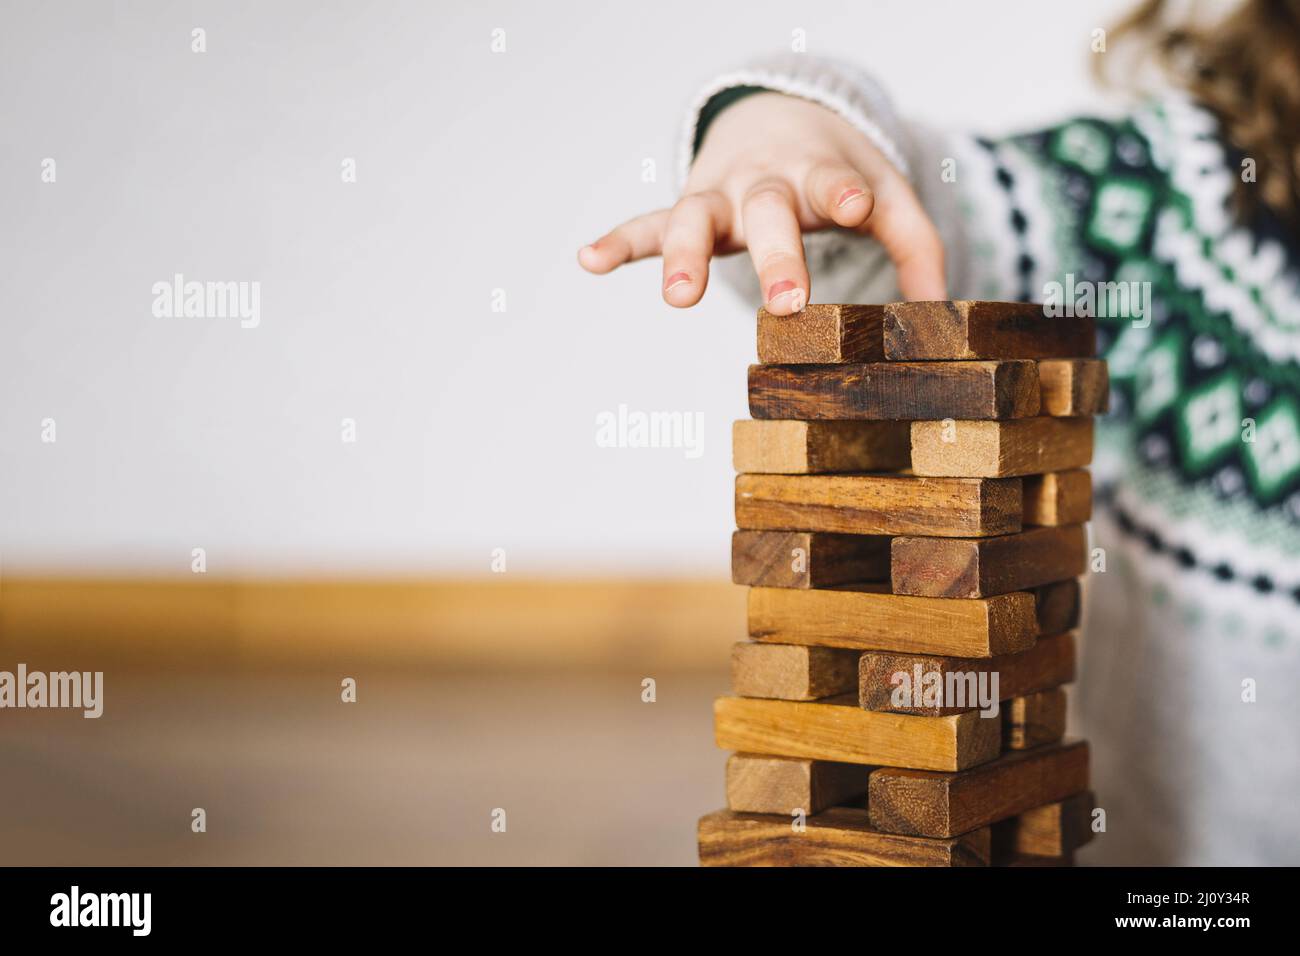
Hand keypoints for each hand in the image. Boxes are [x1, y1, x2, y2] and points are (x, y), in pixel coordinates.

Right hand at [578, 91, 946, 313]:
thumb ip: (915, 245)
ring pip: (696, 217)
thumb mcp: (884, 194)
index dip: (844, 192)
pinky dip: (619, 241)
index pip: (833, 180)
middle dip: (775, 255)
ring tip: (678, 297)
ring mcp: (720, 195)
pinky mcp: (688, 207)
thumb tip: (940, 311)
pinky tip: (589, 259)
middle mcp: (766, 183)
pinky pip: (648, 224)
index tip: (853, 207)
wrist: (779, 119)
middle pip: (767, 212)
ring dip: (685, 255)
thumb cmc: (835, 171)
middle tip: (787, 301)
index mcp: (819, 174)